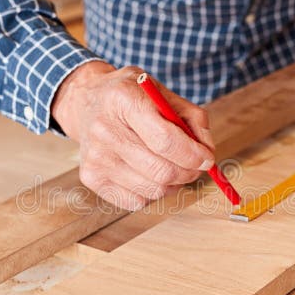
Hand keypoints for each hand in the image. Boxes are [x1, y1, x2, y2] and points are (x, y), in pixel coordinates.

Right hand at [52, 61, 214, 209]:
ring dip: (173, 183)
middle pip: (161, 170)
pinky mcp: (91, 177)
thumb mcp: (163, 94)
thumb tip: (207, 155)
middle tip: (196, 166)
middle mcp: (104, 129)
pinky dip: (152, 192)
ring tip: (171, 166)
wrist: (87, 102)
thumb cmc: (133, 98)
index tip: (207, 158)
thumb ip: (193, 119)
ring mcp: (95, 156)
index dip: (193, 155)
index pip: (165, 140)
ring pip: (153, 190)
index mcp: (124, 100)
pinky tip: (148, 172)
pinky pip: (137, 201)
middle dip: (188, 173)